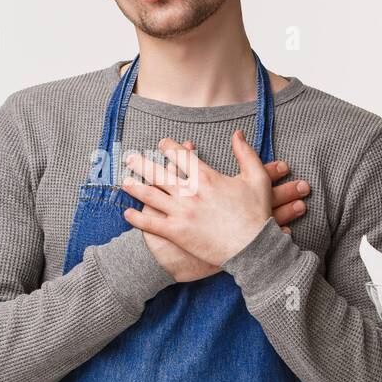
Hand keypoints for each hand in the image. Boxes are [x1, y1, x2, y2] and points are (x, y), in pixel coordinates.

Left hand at [121, 131, 290, 268]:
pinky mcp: (177, 233)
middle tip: (129, 158)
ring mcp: (181, 213)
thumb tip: (237, 133)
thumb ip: (245, 153)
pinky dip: (137, 218)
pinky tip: (127, 213)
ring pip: (150, 196)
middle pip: (158, 173)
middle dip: (142, 163)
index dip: (168, 147)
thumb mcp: (257, 178)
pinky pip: (152, 224)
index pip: (180, 155)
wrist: (254, 248)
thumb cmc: (256, 214)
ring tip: (124, 181)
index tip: (161, 144)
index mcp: (207, 177)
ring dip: (135, 187)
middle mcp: (190, 192)